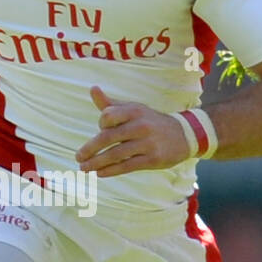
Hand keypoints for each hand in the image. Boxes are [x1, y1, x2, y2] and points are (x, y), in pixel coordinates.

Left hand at [75, 85, 189, 176]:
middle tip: (78, 157)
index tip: (100, 131)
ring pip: (116, 154)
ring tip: (84, 168)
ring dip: (97, 163)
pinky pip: (127, 166)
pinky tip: (99, 173)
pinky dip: (111, 170)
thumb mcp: (133, 109)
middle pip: (108, 137)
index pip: (107, 116)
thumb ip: (110, 103)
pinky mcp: (153, 159)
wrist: (184, 135)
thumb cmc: (150, 121)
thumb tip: (92, 88)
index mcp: (134, 110)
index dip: (100, 124)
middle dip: (90, 148)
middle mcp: (141, 125)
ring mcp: (147, 143)